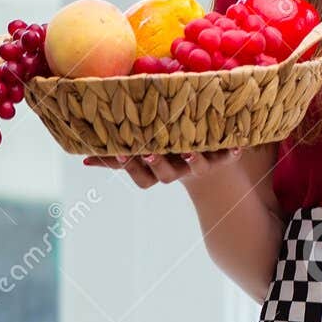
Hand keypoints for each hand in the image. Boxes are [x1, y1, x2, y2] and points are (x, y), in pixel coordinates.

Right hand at [83, 149, 243, 189]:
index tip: (121, 151)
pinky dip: (232, 151)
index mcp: (158, 172)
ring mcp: (201, 166)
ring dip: (193, 158)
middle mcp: (178, 172)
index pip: (140, 177)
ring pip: (196, 166)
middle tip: (148, 150)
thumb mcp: (143, 157)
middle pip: (165, 174)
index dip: (130, 166)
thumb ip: (117, 156)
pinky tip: (239, 144)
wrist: (212, 168)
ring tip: (189, 150)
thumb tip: (83, 157)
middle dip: (156, 162)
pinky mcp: (223, 159)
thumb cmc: (169, 155)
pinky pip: (228, 157)